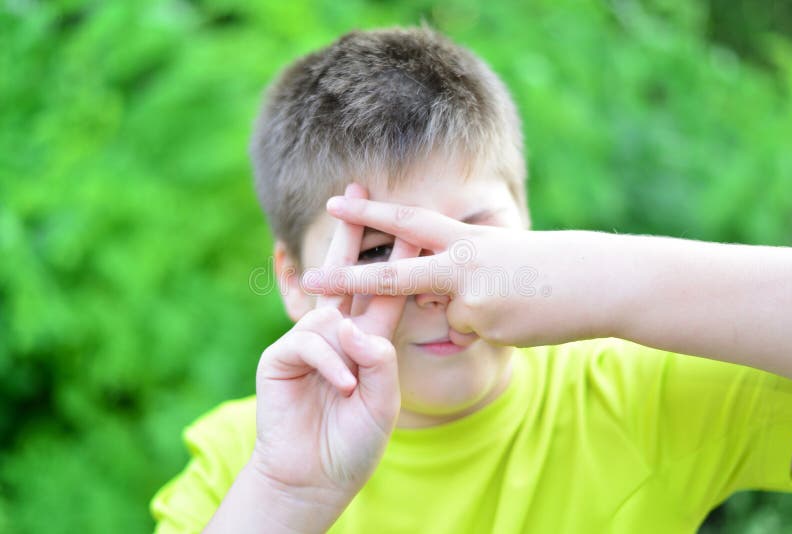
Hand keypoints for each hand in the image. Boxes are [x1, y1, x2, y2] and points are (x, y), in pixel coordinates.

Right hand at [252, 184, 419, 503]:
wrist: (318, 476)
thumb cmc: (355, 439)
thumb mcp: (383, 398)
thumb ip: (377, 356)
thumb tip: (351, 325)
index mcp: (369, 338)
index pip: (388, 286)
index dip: (400, 252)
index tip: (412, 218)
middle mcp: (339, 331)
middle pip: (348, 272)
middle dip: (353, 231)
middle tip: (356, 187)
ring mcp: (308, 339)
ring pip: (334, 317)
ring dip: (349, 352)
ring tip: (352, 390)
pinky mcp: (281, 353)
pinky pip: (313, 342)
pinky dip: (331, 366)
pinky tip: (340, 390)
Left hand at [304, 193, 625, 346]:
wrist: (598, 281)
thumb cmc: (552, 267)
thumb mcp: (501, 259)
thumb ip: (462, 275)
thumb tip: (444, 306)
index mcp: (464, 237)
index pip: (408, 222)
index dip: (369, 213)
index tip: (333, 203)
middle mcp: (460, 262)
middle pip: (395, 273)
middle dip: (349, 278)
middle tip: (309, 280)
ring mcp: (470, 293)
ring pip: (449, 315)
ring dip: (477, 315)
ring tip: (517, 300)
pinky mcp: (484, 323)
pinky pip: (474, 334)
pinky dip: (494, 330)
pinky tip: (522, 317)